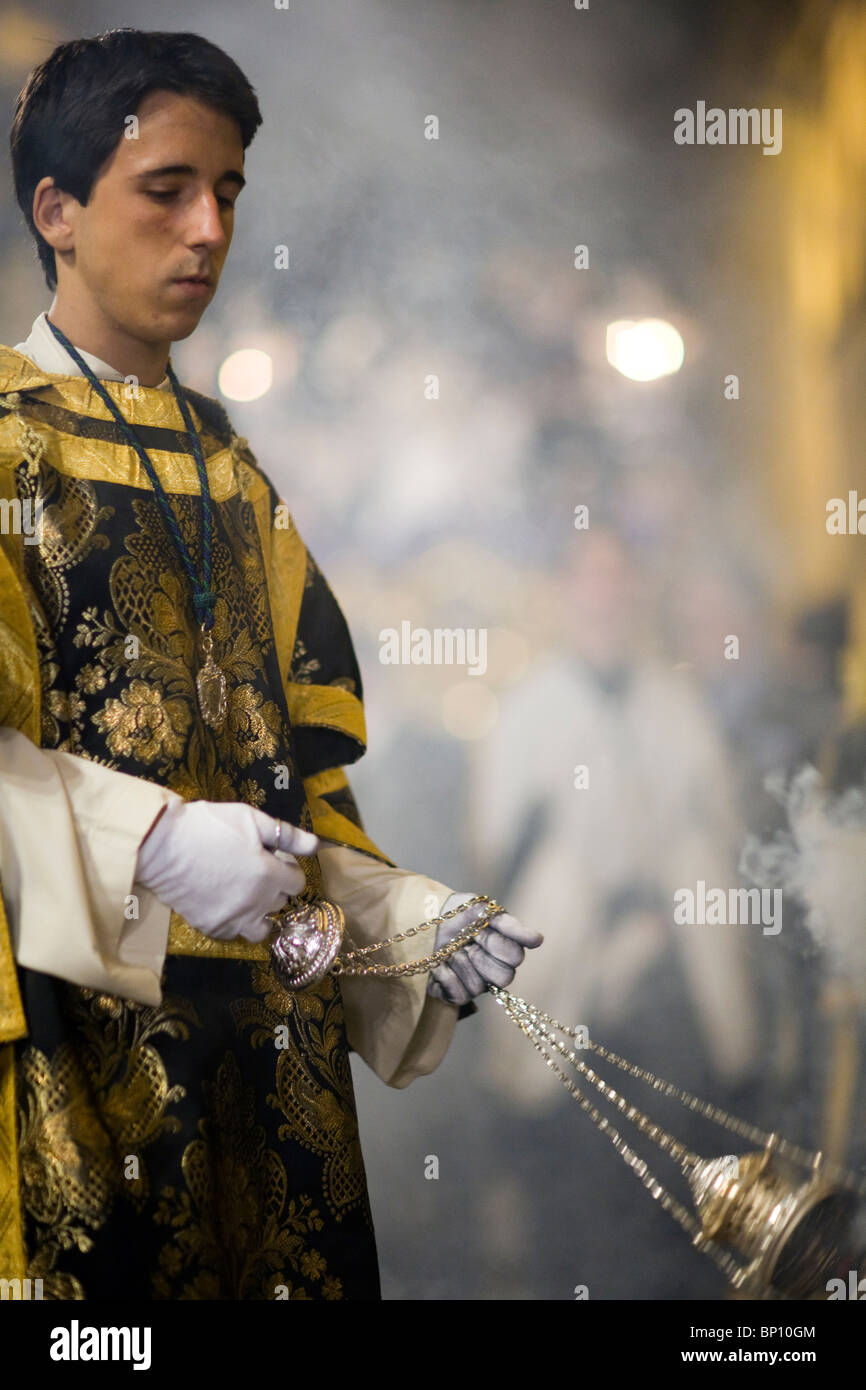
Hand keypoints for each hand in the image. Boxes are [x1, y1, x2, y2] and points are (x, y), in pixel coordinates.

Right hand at [134, 800, 317, 943]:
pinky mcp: (212, 927)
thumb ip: (286, 835)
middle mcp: (257, 903)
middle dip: (275, 887)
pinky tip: (225, 902)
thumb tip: (316, 846)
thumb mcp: (251, 819)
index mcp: (270, 876)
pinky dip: (236, 921)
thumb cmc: (208, 826)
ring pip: (262, 927)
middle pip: (281, 903)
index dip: (288, 868)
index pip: (297, 883)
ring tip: (246, 895)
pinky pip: (235, 933)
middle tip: (254, 870)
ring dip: (260, 913)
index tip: (273, 858)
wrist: (162, 845)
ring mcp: (234, 919)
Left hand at [426, 892, 542, 1003]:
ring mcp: (476, 984)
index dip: (496, 944)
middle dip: (481, 956)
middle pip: (504, 978)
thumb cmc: (456, 913)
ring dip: (461, 962)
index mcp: (504, 949)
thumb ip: (510, 926)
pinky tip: (439, 964)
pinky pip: (460, 995)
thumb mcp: (482, 909)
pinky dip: (446, 976)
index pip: (515, 957)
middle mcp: (493, 970)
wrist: (423, 919)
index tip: (480, 930)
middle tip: (467, 942)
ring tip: (450, 949)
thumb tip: (539, 941)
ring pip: (480, 986)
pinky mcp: (456, 995)